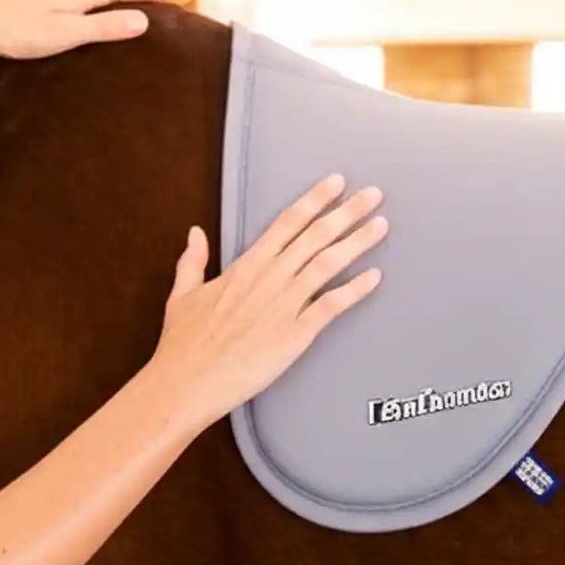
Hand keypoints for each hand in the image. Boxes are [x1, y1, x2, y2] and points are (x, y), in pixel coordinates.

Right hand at [151, 174, 387, 427]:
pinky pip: (332, 306)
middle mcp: (270, 278)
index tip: (336, 182)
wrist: (186, 382)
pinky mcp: (294, 334)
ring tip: (381, 225)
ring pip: (328, 263)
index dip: (315, 199)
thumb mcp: (183, 294)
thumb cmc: (183, 344)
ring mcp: (284, 304)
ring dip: (358, 242)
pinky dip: (355, 290)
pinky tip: (375, 277)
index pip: (287, 222)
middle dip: (348, 212)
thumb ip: (193, 261)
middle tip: (374, 195)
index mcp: (246, 266)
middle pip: (316, 235)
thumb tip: (194, 233)